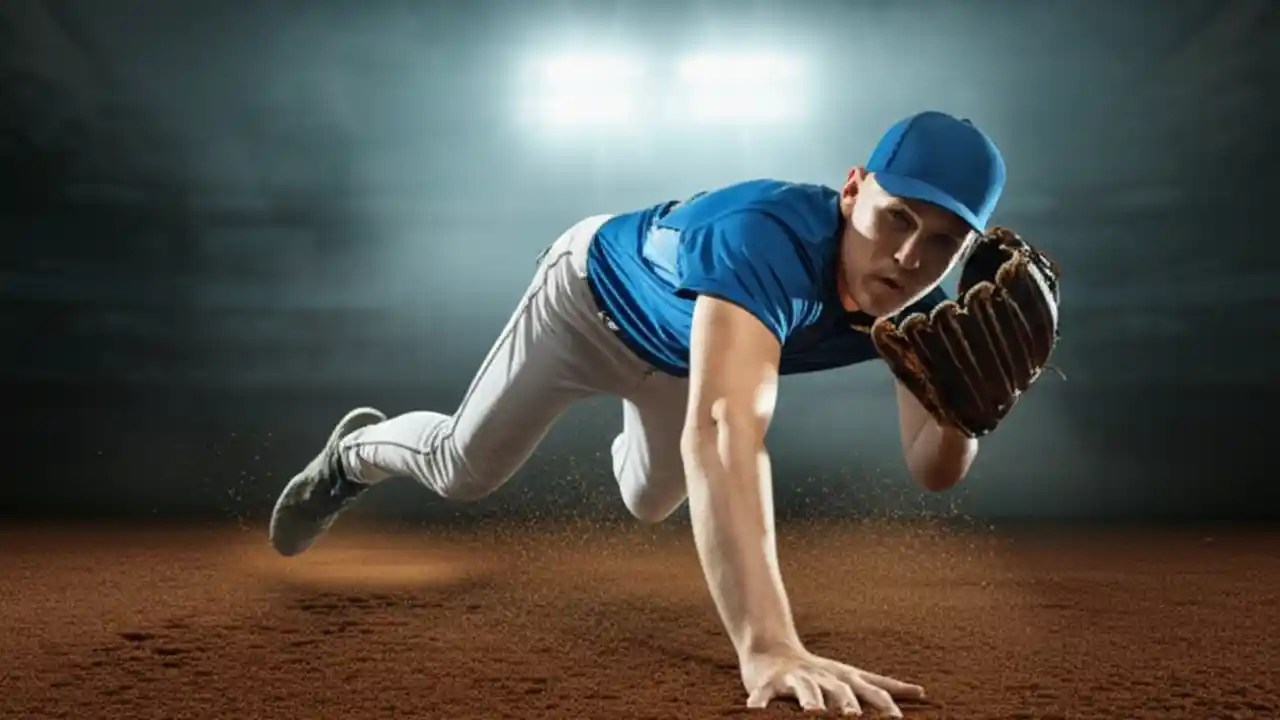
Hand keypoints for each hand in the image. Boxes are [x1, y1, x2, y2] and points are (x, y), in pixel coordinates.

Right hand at [740, 645, 924, 716]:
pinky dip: (759, 701)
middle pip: (838, 690)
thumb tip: (921, 693)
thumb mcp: (853, 677)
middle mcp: (823, 678)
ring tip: (813, 713)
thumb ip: (884, 687)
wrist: (772, 648)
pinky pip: (764, 693)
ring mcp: (796, 679)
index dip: (884, 705)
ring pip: (803, 690)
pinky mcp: (769, 682)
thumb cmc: (820, 672)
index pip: (870, 691)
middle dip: (846, 703)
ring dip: (809, 700)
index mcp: (845, 679)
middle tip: (853, 716)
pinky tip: (753, 711)